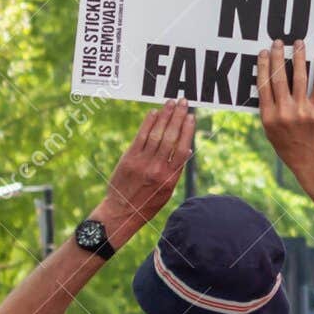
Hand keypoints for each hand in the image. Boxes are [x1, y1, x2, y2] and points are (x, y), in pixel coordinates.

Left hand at [99, 99, 193, 238]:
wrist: (122, 211)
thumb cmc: (148, 203)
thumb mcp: (168, 191)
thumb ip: (176, 170)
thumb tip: (186, 149)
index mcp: (170, 178)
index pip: (182, 148)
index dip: (187, 130)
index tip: (191, 117)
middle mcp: (157, 169)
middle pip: (171, 137)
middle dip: (178, 117)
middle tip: (183, 102)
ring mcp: (142, 163)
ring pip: (157, 134)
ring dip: (165, 116)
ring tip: (171, 103)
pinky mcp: (129, 159)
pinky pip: (141, 137)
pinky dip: (148, 123)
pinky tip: (154, 113)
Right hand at [258, 39, 313, 173]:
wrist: (306, 158)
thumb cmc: (285, 142)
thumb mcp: (269, 128)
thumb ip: (268, 106)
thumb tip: (268, 80)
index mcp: (268, 116)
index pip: (264, 85)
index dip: (264, 66)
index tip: (265, 52)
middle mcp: (284, 112)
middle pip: (280, 78)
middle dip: (279, 58)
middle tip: (279, 42)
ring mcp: (302, 111)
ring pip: (299, 79)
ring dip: (299, 59)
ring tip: (299, 43)